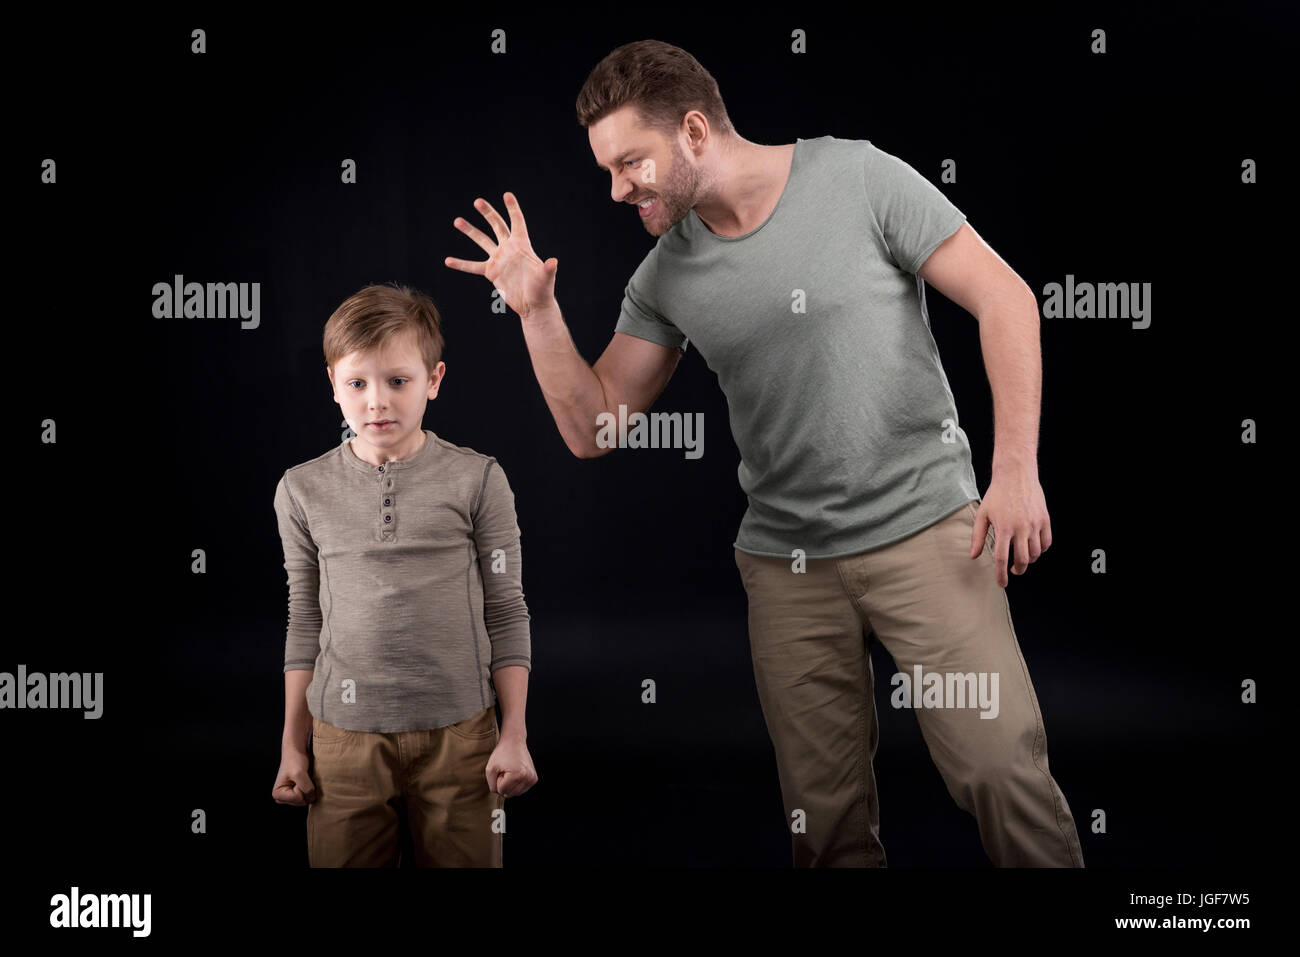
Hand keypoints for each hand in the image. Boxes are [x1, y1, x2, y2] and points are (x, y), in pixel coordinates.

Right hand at [271, 748, 316, 805]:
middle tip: (302, 777)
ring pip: (306, 800)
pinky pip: (309, 797)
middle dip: (306, 789)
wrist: (297, 751)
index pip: (298, 798)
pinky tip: (306, 780)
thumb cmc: (294, 760)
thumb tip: (312, 798)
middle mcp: (282, 798)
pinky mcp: (297, 794)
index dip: (302, 787)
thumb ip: (306, 788)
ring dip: (309, 788)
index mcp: (277, 794)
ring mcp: (290, 797)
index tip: (297, 776)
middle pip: (302, 801)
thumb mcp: (300, 774)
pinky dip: (311, 788)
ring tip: (304, 778)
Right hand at [445, 192, 557, 319]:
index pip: (517, 223)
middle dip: (488, 213)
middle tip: (478, 201)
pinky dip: (461, 264)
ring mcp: (499, 259)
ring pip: (482, 241)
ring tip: (457, 221)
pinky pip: (473, 266)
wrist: (533, 305)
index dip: (513, 209)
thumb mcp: (545, 278)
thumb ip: (547, 269)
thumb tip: (553, 262)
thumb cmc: (542, 291)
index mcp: (522, 245)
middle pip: (497, 226)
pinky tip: (448, 260)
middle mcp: (509, 249)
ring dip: (470, 231)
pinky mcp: (491, 272)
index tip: (507, 195)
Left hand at [485, 732, 537, 798]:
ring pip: (515, 793)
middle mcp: (528, 777)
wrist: (514, 741)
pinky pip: (521, 790)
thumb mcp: (490, 769)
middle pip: (508, 794)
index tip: (501, 769)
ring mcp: (532, 778)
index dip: (498, 780)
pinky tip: (515, 774)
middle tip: (506, 770)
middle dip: (503, 784)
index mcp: (518, 774)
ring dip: (509, 785)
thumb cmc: (502, 753)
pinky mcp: (534, 779)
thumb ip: (491, 785)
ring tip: (510, 772)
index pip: (501, 790)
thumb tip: (500, 793)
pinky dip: (516, 784)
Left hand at [970, 467, 1051, 587]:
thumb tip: (973, 556)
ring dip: (1029, 560)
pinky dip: (1041, 550)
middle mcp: (1021, 528)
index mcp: (1003, 528)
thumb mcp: (983, 514)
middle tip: (1013, 571)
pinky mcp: (1045, 519)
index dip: (1001, 575)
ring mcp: (1035, 524)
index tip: (1002, 584)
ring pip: (1036, 553)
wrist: (1016, 474)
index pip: (1002, 559)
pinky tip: (1033, 548)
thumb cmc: (997, 494)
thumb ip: (977, 536)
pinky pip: (1046, 542)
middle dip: (1018, 570)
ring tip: (1021, 558)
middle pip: (1022, 560)